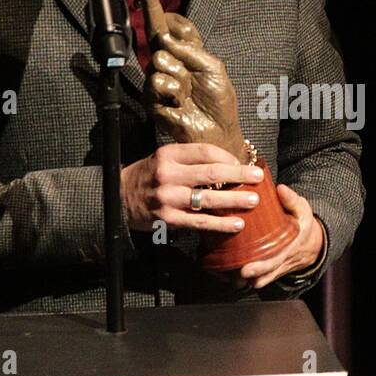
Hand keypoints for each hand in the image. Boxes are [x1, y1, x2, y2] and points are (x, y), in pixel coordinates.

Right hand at [121, 143, 264, 233]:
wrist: (117, 197)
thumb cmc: (148, 176)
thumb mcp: (163, 158)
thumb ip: (190, 159)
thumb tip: (227, 163)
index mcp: (169, 154)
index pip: (205, 151)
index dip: (228, 156)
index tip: (242, 162)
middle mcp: (168, 174)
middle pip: (211, 172)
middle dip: (239, 175)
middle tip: (258, 177)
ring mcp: (168, 198)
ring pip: (208, 198)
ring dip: (234, 200)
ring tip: (253, 201)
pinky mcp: (168, 219)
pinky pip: (199, 221)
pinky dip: (220, 223)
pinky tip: (236, 224)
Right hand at [139, 0, 245, 160]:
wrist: (219, 132)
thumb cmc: (219, 102)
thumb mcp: (214, 67)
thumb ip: (191, 49)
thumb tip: (165, 38)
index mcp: (183, 53)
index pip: (166, 23)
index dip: (154, 4)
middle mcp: (167, 64)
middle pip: (158, 40)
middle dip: (176, 54)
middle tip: (190, 76)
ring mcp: (157, 82)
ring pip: (157, 62)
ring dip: (178, 77)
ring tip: (187, 93)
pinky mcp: (151, 101)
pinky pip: (156, 83)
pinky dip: (173, 92)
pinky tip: (180, 103)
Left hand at [236, 184, 324, 289]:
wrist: (313, 243)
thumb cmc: (303, 223)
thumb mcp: (303, 209)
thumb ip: (292, 199)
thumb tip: (279, 188)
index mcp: (291, 246)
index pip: (276, 260)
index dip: (261, 268)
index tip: (246, 270)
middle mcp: (283, 261)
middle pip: (266, 274)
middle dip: (251, 276)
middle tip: (237, 275)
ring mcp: (276, 269)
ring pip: (261, 280)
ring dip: (246, 281)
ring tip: (228, 278)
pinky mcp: (271, 271)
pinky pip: (258, 279)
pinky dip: (245, 280)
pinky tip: (229, 276)